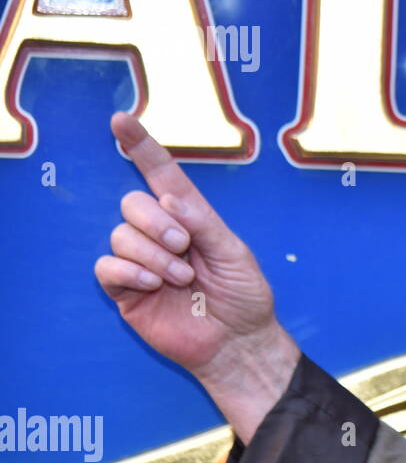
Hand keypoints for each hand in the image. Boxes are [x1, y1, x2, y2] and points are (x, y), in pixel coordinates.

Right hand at [95, 112, 297, 435]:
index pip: (162, 176)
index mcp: (190, 219)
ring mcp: (141, 262)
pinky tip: (155, 285)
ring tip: (181, 276)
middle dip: (156, 222)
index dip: (142, 148)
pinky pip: (106, 266)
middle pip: (132, 203)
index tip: (121, 120)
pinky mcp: (126, 291)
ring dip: (152, 254)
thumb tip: (168, 199)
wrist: (238, 342)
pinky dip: (130, 271)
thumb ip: (203, 223)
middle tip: (185, 247)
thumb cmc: (243, 296)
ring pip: (120, 235)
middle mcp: (161, 235)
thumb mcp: (234, 253)